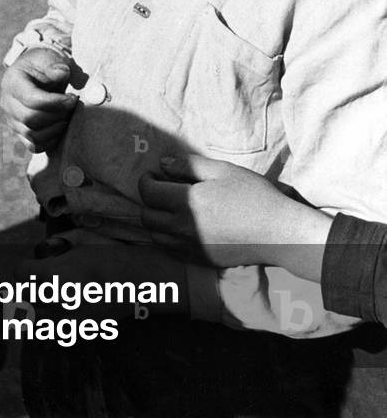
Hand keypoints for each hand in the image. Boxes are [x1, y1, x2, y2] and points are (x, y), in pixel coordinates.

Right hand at [0, 47, 76, 151]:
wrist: (35, 72)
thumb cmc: (43, 65)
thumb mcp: (48, 57)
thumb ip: (54, 65)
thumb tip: (61, 73)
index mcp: (13, 82)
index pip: (31, 99)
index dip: (55, 102)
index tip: (72, 98)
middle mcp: (7, 103)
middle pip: (30, 119)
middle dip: (56, 115)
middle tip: (71, 107)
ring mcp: (12, 120)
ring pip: (32, 135)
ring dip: (55, 129)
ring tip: (67, 117)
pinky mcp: (19, 132)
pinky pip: (33, 146)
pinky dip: (50, 141)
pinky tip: (61, 127)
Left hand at [14, 228, 187, 320]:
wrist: (144, 283)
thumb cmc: (116, 258)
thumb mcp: (84, 246)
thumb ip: (59, 252)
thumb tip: (46, 254)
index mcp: (55, 275)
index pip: (21, 272)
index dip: (24, 265)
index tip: (32, 262)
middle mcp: (57, 301)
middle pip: (25, 297)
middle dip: (27, 286)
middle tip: (36, 279)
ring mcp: (70, 320)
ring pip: (36, 318)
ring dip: (36, 306)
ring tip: (45, 297)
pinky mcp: (82, 331)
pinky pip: (57, 330)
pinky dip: (54, 322)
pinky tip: (63, 310)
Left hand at [139, 155, 331, 278]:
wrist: (277, 233)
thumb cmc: (253, 196)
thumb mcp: (223, 171)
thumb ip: (189, 165)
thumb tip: (162, 164)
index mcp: (187, 202)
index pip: (148, 192)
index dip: (146, 180)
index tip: (154, 175)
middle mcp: (183, 228)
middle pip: (147, 217)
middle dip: (149, 201)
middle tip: (162, 190)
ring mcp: (190, 247)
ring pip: (155, 237)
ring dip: (156, 221)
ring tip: (171, 209)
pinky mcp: (199, 260)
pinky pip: (170, 251)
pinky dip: (168, 238)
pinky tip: (182, 227)